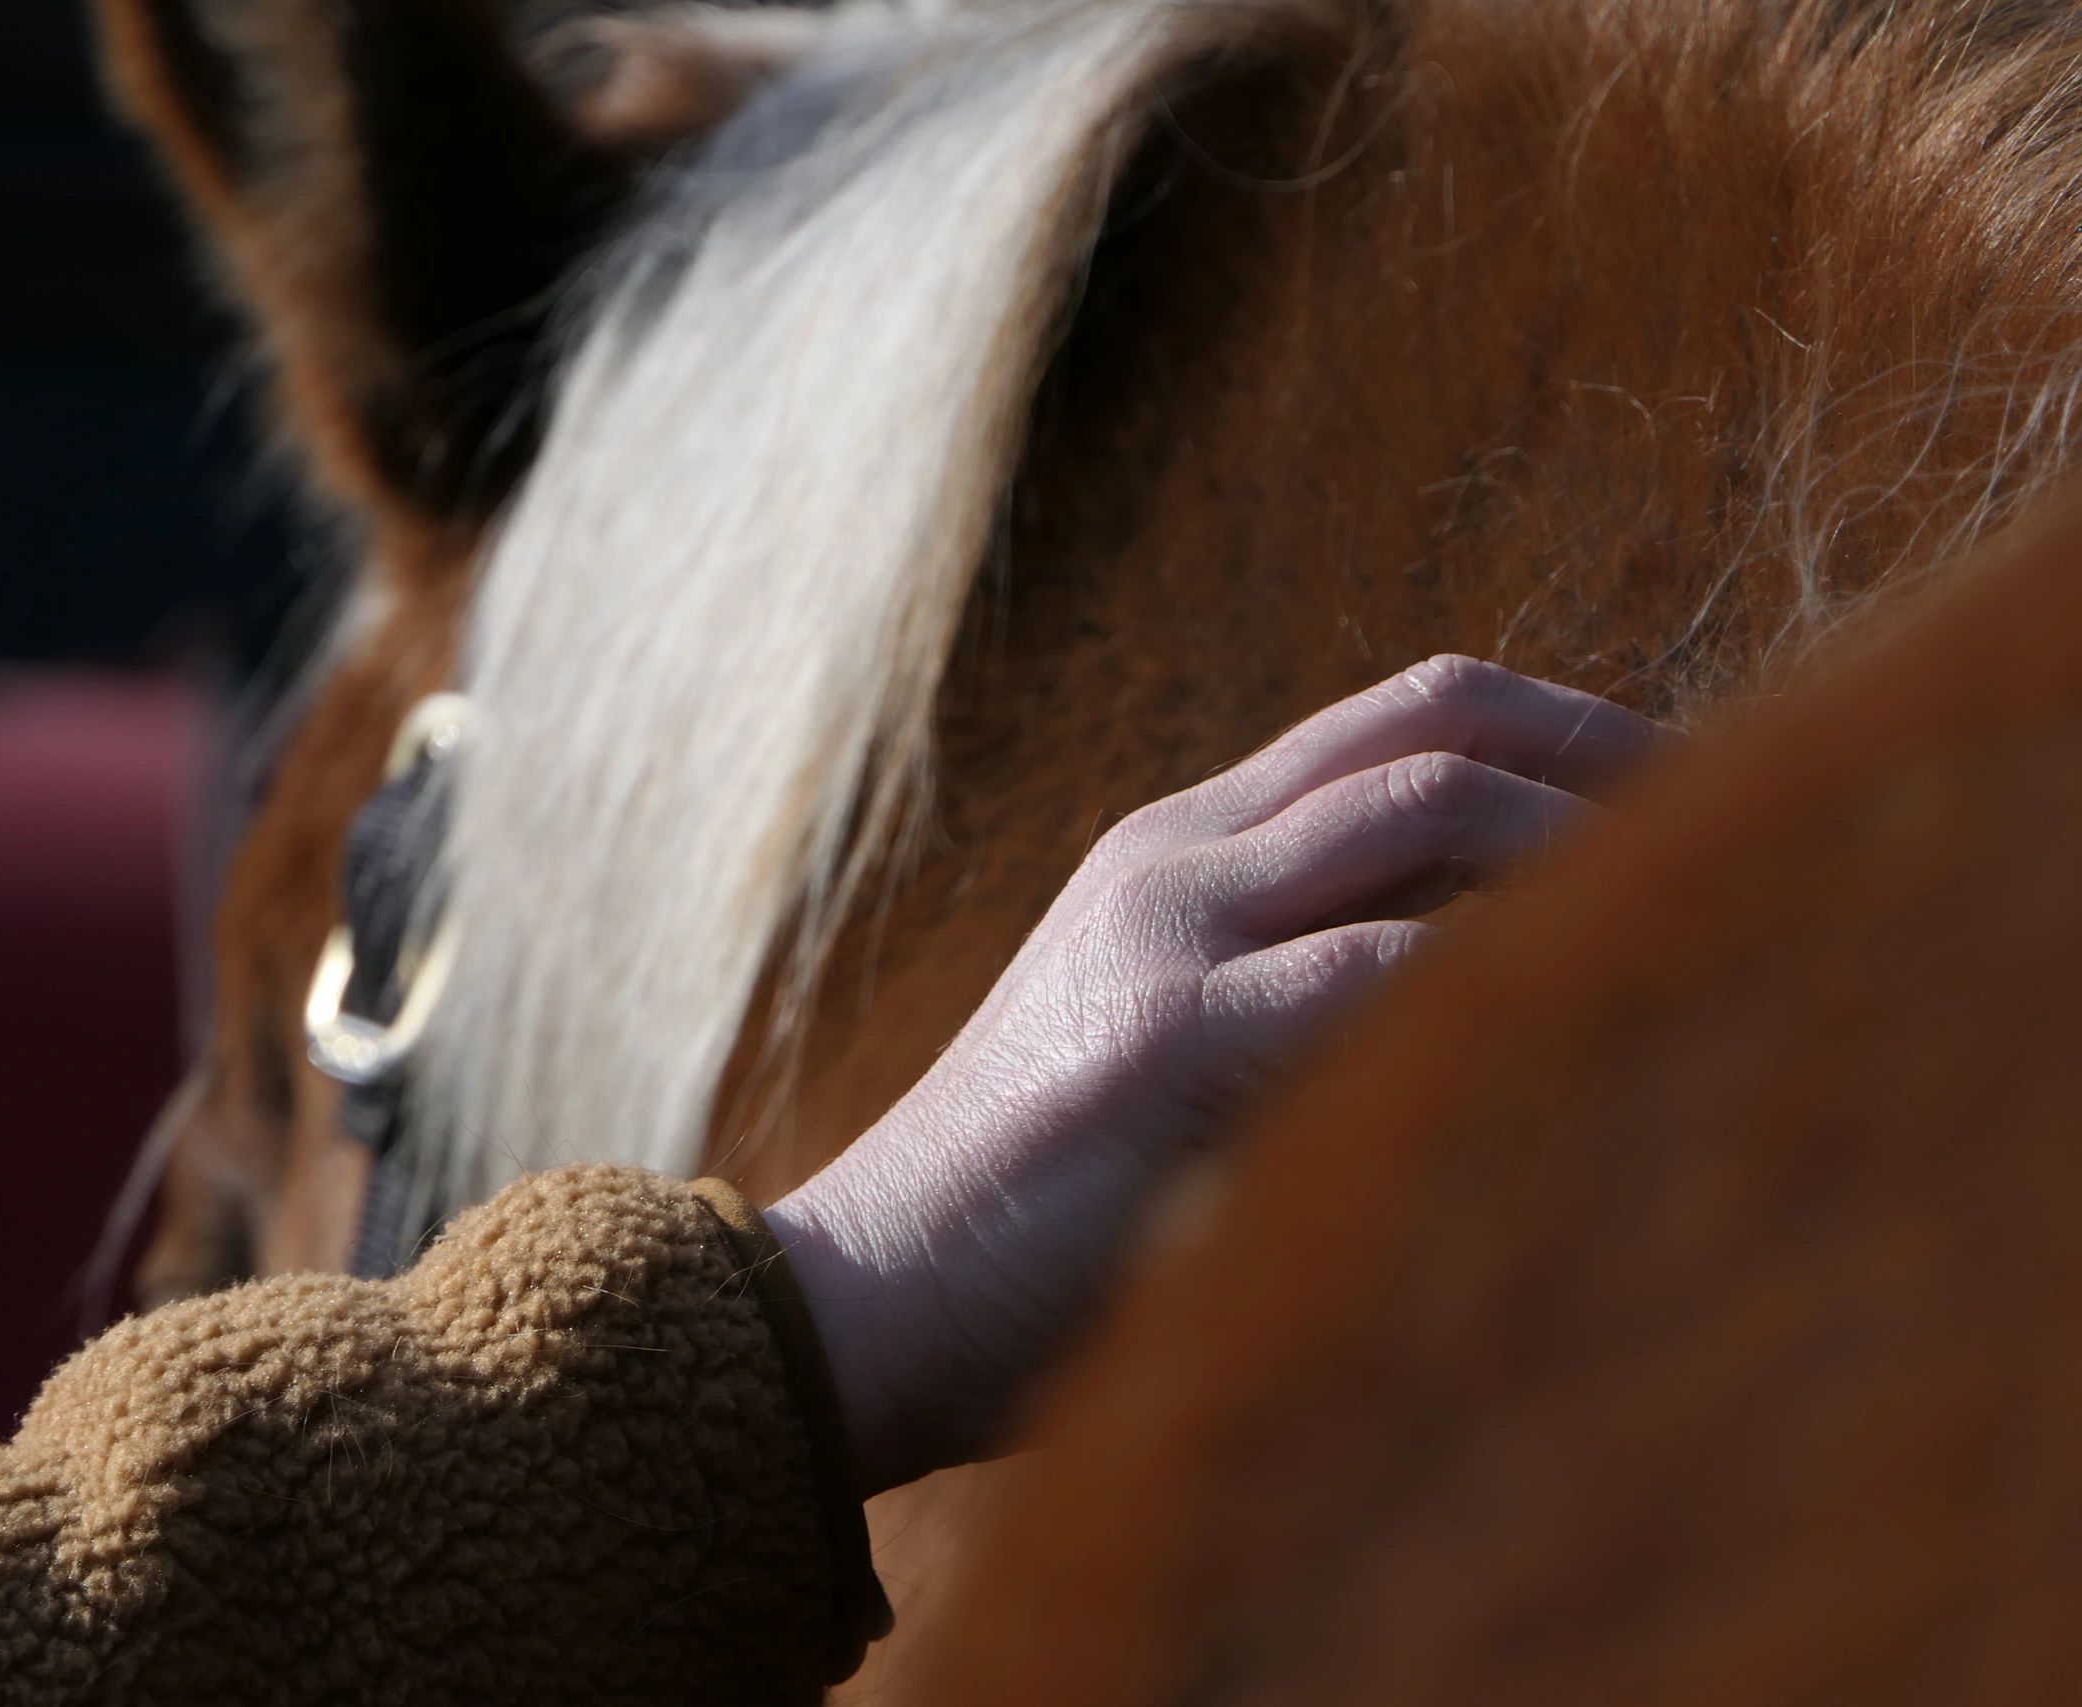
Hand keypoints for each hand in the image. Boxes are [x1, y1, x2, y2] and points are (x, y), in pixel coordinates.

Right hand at [762, 656, 1667, 1493]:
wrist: (867, 1300)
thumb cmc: (1026, 1205)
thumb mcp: (1153, 1046)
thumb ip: (1280, 988)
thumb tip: (1475, 993)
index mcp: (1170, 850)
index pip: (1392, 719)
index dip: (1554, 725)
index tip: (1676, 788)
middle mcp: (1175, 859)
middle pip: (1431, 722)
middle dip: (1607, 750)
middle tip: (1743, 814)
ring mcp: (1166, 936)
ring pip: (1429, 808)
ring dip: (1592, 841)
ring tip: (1713, 899)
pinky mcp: (1170, 1044)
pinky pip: (1388, 969)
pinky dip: (1515, 975)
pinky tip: (1601, 1018)